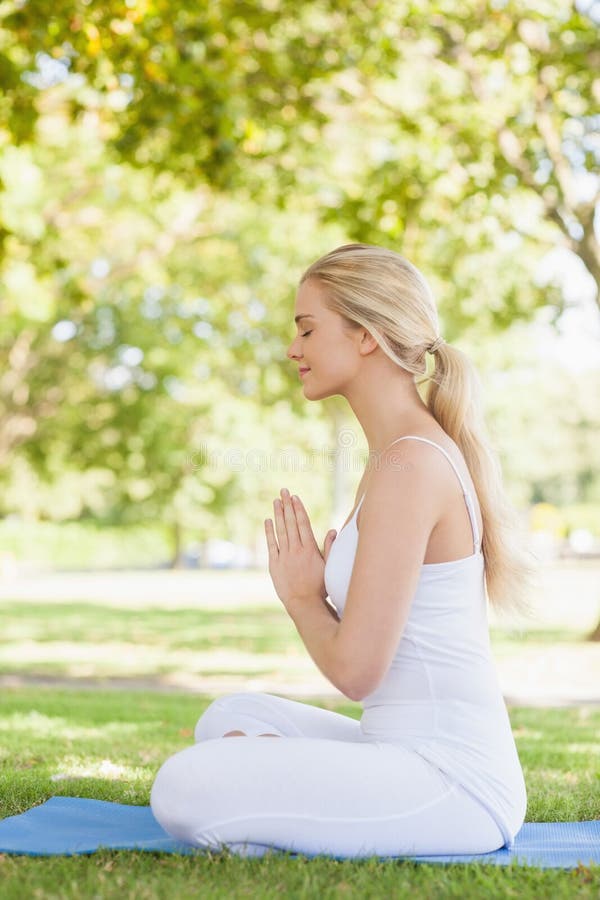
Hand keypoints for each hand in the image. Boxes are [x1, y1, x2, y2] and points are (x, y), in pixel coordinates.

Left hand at [264, 488, 336, 614]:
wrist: (304, 603)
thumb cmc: (319, 587)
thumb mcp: (328, 566)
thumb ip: (329, 547)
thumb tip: (332, 530)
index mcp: (310, 549)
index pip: (303, 524)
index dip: (299, 509)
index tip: (295, 498)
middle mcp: (296, 550)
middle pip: (291, 523)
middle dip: (287, 506)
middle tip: (284, 491)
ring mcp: (284, 557)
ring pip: (281, 531)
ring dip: (278, 514)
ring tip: (276, 501)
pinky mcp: (274, 565)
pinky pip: (271, 545)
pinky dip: (269, 532)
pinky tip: (268, 521)